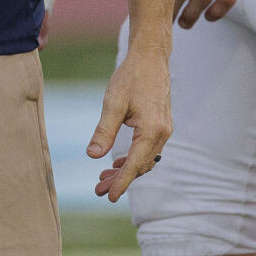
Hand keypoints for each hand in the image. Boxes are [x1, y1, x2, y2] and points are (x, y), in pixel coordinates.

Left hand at [86, 43, 170, 202]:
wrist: (151, 58)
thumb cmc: (131, 77)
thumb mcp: (113, 103)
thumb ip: (104, 130)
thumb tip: (93, 155)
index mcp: (152, 130)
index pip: (135, 164)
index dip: (122, 182)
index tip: (109, 197)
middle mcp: (162, 134)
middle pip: (140, 165)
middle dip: (120, 179)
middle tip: (98, 190)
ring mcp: (163, 130)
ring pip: (144, 159)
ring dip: (126, 170)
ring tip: (103, 178)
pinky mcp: (160, 125)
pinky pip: (147, 150)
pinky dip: (133, 158)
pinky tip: (118, 162)